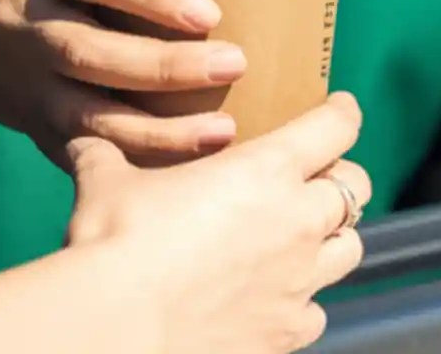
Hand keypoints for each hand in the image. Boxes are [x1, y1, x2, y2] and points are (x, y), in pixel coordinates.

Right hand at [0, 0, 247, 164]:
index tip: (209, 13)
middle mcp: (19, 24)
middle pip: (90, 52)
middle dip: (166, 67)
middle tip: (235, 64)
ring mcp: (19, 82)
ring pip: (86, 115)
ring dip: (158, 130)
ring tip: (222, 130)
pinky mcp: (28, 124)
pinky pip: (81, 151)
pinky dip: (134, 161)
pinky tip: (185, 169)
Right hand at [67, 93, 371, 353]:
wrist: (117, 326)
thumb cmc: (116, 243)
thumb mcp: (107, 183)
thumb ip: (106, 155)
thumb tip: (85, 142)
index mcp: (266, 170)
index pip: (333, 128)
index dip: (343, 113)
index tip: (342, 108)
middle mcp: (298, 222)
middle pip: (355, 187)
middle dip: (343, 176)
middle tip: (321, 173)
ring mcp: (299, 281)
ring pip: (350, 249)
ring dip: (334, 237)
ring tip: (311, 235)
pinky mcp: (287, 331)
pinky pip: (317, 311)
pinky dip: (305, 301)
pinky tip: (280, 297)